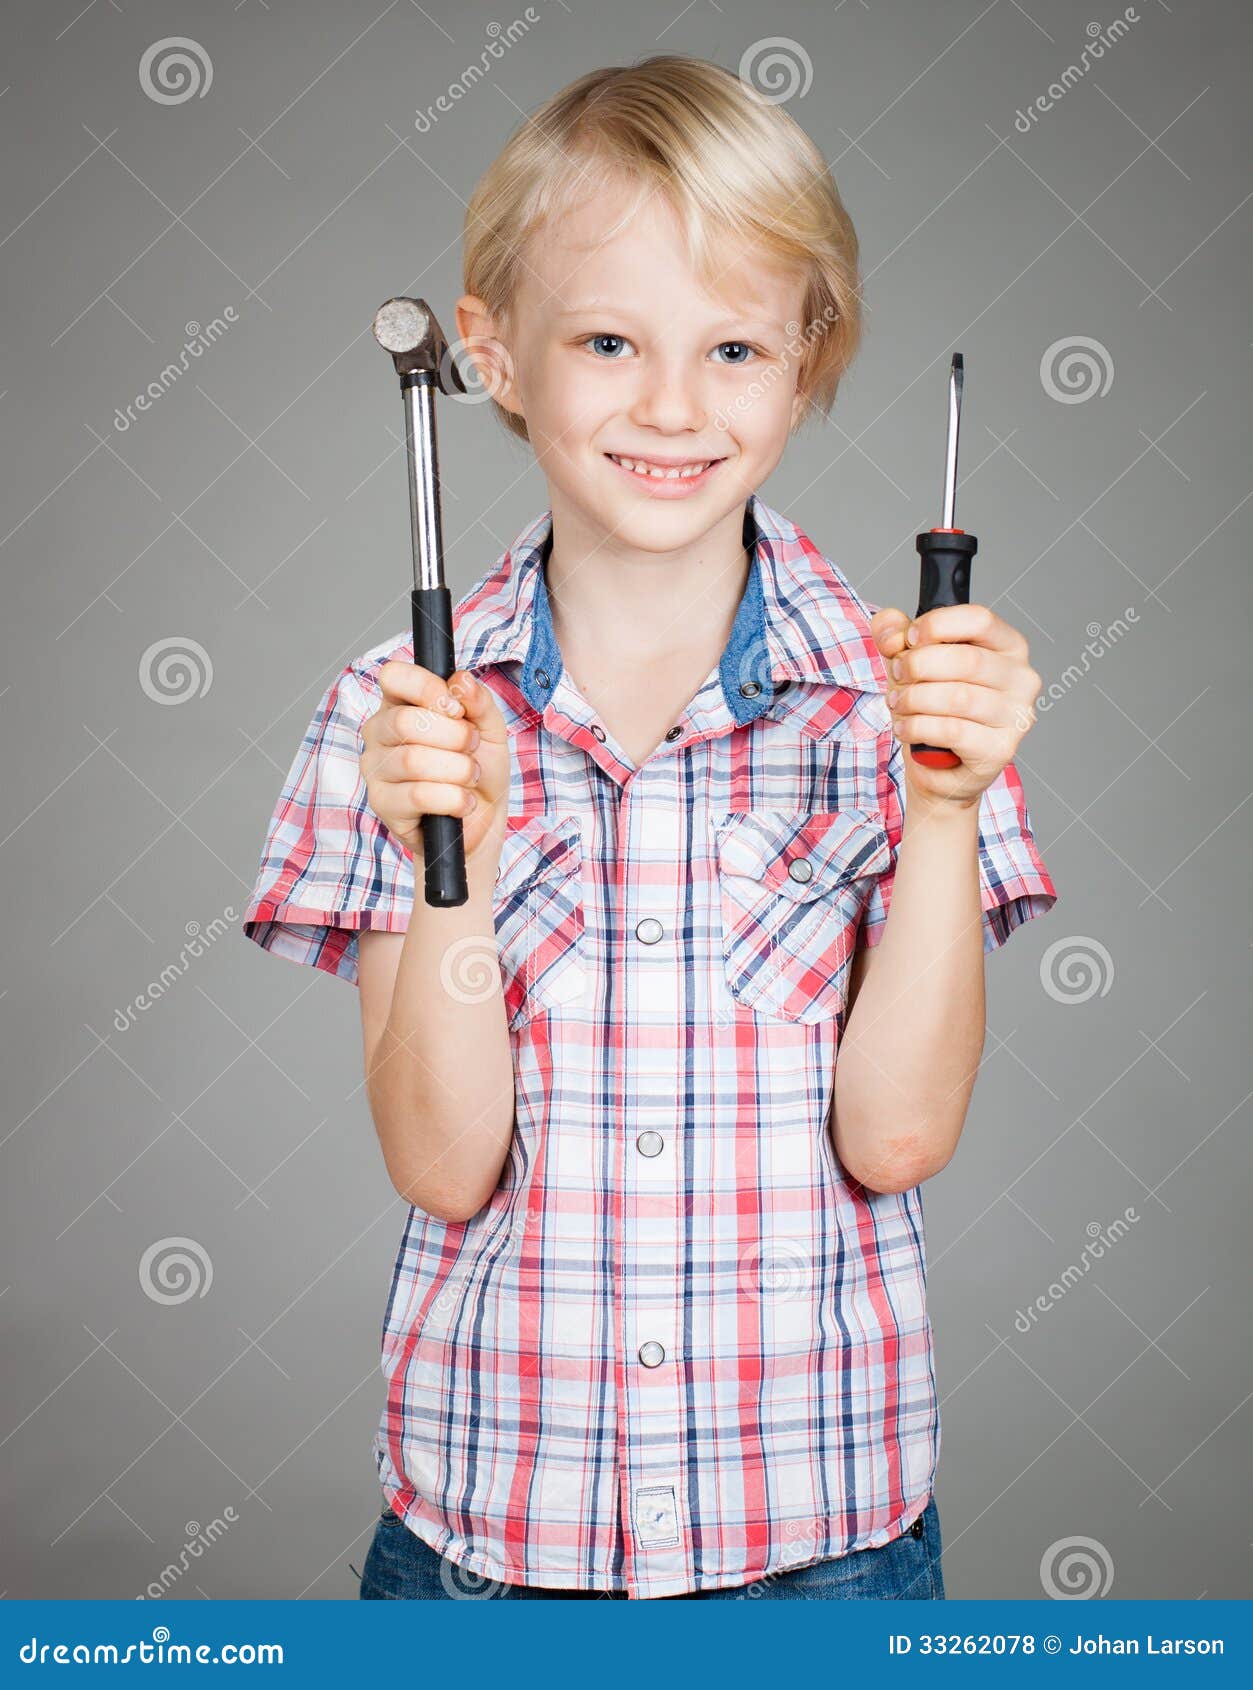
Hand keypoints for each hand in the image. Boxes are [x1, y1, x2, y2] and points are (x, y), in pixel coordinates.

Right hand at [361, 663, 511, 870]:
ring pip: (414, 761)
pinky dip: (453, 799)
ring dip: (458, 771)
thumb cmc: (479, 767)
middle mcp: (379, 733)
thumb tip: (461, 681)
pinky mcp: (382, 804)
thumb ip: (478, 701)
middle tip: (471, 748)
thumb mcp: (490, 728)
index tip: (457, 709)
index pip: (393, 676)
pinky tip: (463, 803)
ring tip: (471, 777)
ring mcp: (375, 769)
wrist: (481, 819)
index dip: (428, 689)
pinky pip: (418, 796)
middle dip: (454, 736)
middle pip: (405, 721)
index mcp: (400, 703)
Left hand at [870, 602, 1040, 806]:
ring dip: (914, 699)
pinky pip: (952, 731)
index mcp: (1008, 646)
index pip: (980, 620)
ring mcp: (1015, 716)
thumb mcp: (908, 662)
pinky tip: (905, 729)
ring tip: (898, 704)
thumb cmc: (932, 708)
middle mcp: (1022, 679)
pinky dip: (918, 727)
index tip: (911, 639)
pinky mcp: (999, 749)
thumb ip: (894, 634)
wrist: (939, 767)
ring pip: (958, 697)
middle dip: (919, 666)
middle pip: (967, 660)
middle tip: (898, 675)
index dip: (938, 625)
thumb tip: (891, 631)